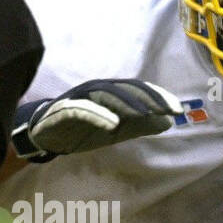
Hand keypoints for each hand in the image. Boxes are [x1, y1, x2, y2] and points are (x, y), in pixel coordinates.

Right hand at [11, 78, 180, 161]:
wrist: (45, 133)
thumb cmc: (83, 127)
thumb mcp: (117, 129)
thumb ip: (141, 125)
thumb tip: (169, 122)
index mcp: (111, 92)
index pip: (138, 90)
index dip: (158, 96)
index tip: (177, 109)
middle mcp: (97, 89)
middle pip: (125, 89)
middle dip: (148, 98)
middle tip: (167, 110)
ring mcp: (80, 97)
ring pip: (106, 94)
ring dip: (126, 103)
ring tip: (145, 114)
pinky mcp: (64, 109)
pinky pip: (82, 109)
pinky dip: (98, 115)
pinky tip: (113, 124)